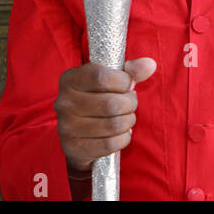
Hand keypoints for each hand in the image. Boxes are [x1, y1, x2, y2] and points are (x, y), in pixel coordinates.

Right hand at [55, 57, 155, 172]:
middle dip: (130, 104)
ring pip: (114, 124)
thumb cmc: (99, 100)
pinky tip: (120, 133)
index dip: (123, 81)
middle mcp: (63, 102)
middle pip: (112, 103)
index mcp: (70, 79)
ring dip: (128, 121)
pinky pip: (110, 144)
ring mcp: (66, 127)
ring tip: (126, 118)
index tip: (129, 84)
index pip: (101, 77)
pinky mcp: (73, 148)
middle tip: (130, 104)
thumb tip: (149, 64)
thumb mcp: (112, 81)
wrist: (80, 136)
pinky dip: (123, 138)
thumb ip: (131, 71)